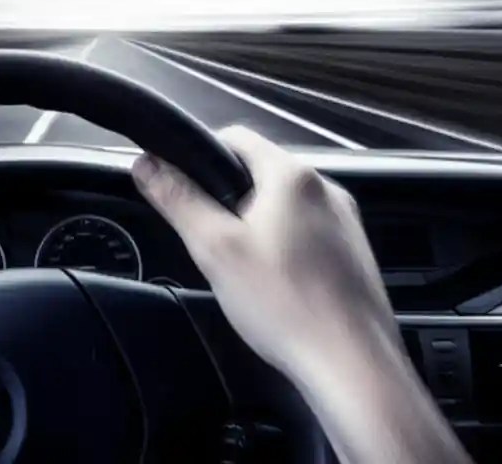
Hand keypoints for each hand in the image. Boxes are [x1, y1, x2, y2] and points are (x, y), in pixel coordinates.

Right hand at [132, 126, 472, 463]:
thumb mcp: (215, 249)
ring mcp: (347, 222)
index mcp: (293, 176)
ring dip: (259, 226)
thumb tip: (147, 164)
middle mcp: (327, 190)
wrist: (351, 364)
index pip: (237, 137)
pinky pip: (309, 235)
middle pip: (263, 173)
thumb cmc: (284, 305)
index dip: (202, 155)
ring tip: (243, 269)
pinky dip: (286, 250)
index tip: (182, 186)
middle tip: (210, 240)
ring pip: (286, 207)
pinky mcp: (354, 254)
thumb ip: (178, 200)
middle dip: (230, 199)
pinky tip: (277, 287)